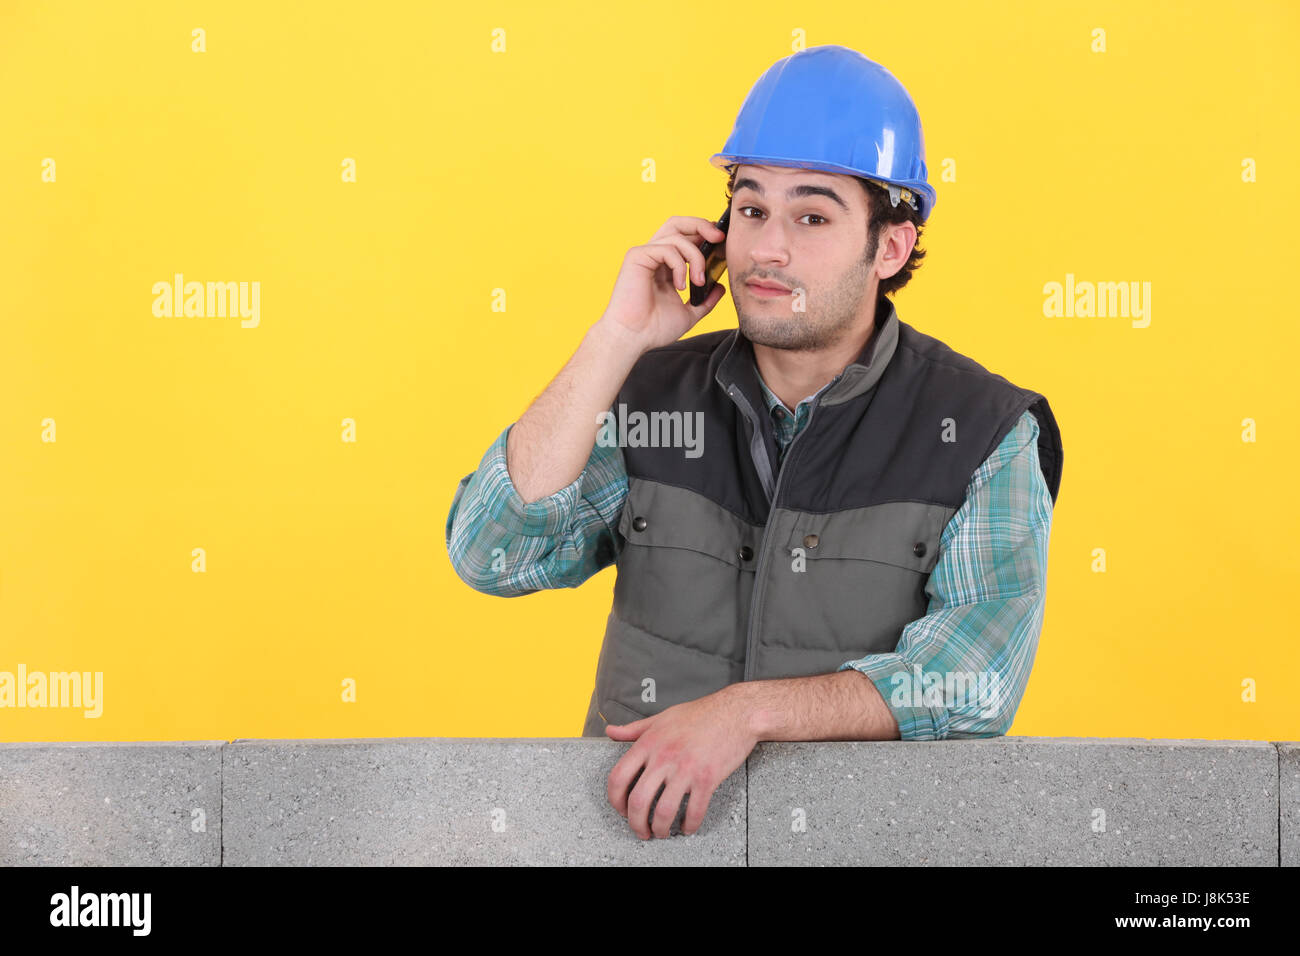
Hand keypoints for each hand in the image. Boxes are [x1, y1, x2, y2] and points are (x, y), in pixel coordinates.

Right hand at [598, 216, 728, 352]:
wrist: (633, 338)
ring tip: (698, 282)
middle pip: (678, 223)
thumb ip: (705, 300)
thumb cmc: (654, 328)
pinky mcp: (637, 257)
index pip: (686, 237)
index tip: (722, 247)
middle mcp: (654, 255)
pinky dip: (679, 265)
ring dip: (695, 256)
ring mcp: (645, 254)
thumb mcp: (689, 313)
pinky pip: (666, 248)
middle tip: (719, 239)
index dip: (705, 235)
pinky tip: (680, 286)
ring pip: (676, 235)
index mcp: (665, 265)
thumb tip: (720, 287)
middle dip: (702, 225)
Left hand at [604, 687, 756, 838]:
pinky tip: (687, 826)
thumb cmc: (700, 714)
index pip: (619, 777)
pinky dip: (689, 825)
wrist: (735, 712)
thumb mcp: (661, 717)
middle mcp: (664, 757)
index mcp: (649, 742)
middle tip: (641, 830)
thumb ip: (633, 729)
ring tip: (662, 832)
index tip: (621, 809)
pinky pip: (694, 811)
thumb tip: (611, 731)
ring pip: (664, 812)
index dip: (615, 800)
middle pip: (638, 801)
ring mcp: (686, 769)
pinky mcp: (707, 779)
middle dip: (636, 823)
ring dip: (660, 829)